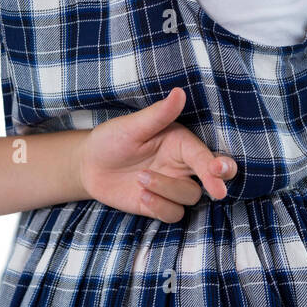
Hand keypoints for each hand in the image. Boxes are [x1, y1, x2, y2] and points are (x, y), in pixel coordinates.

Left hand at [74, 87, 237, 222]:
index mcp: (180, 143)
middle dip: (218, 182)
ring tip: (141, 178)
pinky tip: (142, 196)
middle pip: (213, 178)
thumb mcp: (132, 126)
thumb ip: (158, 114)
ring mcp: (171, 186)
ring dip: (168, 190)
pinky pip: (174, 214)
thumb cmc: (111, 139)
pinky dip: (161, 207)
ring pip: (189, 197)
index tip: (217, 171)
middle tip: (218, 192)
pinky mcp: (160, 205)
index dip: (216, 165)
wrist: (88, 166)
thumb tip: (179, 92)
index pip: (204, 155)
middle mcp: (181, 165)